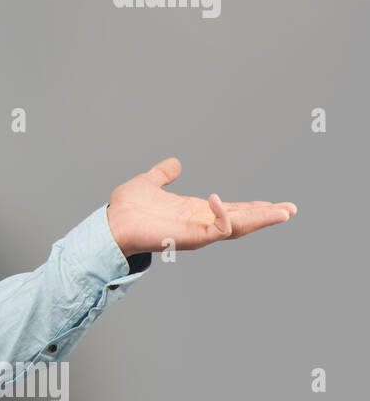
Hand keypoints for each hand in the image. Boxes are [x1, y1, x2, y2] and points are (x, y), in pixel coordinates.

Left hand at [105, 157, 295, 254]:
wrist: (110, 224)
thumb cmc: (126, 210)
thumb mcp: (149, 183)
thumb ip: (163, 174)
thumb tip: (174, 163)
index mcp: (195, 211)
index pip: (232, 210)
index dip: (254, 207)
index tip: (276, 204)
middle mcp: (200, 223)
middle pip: (242, 220)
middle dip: (267, 215)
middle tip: (291, 209)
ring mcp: (198, 231)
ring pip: (237, 227)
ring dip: (261, 219)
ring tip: (284, 212)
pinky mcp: (191, 237)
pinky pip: (216, 228)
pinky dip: (225, 216)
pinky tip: (221, 201)